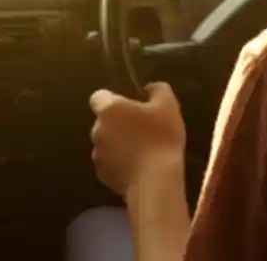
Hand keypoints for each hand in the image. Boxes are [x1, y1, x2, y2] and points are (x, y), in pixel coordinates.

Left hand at [89, 82, 185, 196]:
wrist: (155, 180)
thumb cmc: (161, 137)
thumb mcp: (169, 106)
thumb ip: (158, 90)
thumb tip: (149, 87)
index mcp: (110, 109)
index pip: (99, 97)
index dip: (112, 99)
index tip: (130, 106)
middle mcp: (97, 129)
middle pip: (104, 121)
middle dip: (118, 124)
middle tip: (141, 129)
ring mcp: (97, 154)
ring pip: (106, 143)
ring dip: (118, 143)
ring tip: (141, 150)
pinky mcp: (102, 174)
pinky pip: (109, 163)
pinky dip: (119, 163)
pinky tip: (137, 167)